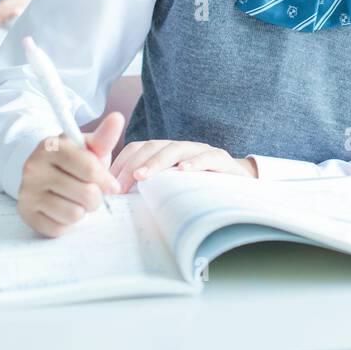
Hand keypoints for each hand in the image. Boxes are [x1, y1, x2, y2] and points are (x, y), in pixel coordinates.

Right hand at [17, 112, 124, 237]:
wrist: (44, 172)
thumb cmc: (73, 159)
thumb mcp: (88, 146)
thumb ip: (104, 137)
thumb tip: (117, 118)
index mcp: (51, 146)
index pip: (90, 168)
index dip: (106, 180)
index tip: (110, 184)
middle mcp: (33, 167)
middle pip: (86, 194)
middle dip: (96, 196)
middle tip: (90, 191)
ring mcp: (27, 191)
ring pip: (74, 214)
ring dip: (83, 210)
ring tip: (77, 199)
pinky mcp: (25, 213)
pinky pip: (60, 228)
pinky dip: (67, 222)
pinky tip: (63, 207)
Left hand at [110, 141, 257, 192]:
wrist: (241, 186)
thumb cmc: (201, 189)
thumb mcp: (172, 188)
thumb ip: (150, 189)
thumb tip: (119, 202)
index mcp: (167, 152)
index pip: (139, 148)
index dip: (122, 162)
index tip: (109, 183)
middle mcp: (182, 148)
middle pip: (153, 146)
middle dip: (133, 164)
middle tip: (119, 185)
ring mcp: (202, 151)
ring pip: (176, 149)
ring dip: (157, 162)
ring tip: (141, 176)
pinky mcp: (221, 160)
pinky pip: (207, 157)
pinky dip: (195, 163)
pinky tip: (183, 171)